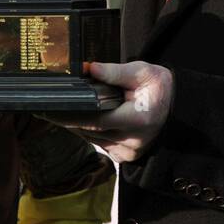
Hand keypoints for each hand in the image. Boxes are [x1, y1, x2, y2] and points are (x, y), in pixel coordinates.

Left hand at [41, 60, 173, 163]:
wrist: (177, 108)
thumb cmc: (159, 88)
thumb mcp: (142, 72)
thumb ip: (115, 72)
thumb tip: (89, 68)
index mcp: (138, 119)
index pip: (96, 120)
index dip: (71, 115)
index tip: (49, 110)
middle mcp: (132, 140)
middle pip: (90, 131)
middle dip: (68, 119)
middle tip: (45, 108)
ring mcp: (128, 152)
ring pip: (91, 139)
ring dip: (76, 126)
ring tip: (58, 111)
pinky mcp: (124, 156)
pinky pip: (98, 144)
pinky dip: (88, 132)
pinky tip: (79, 120)